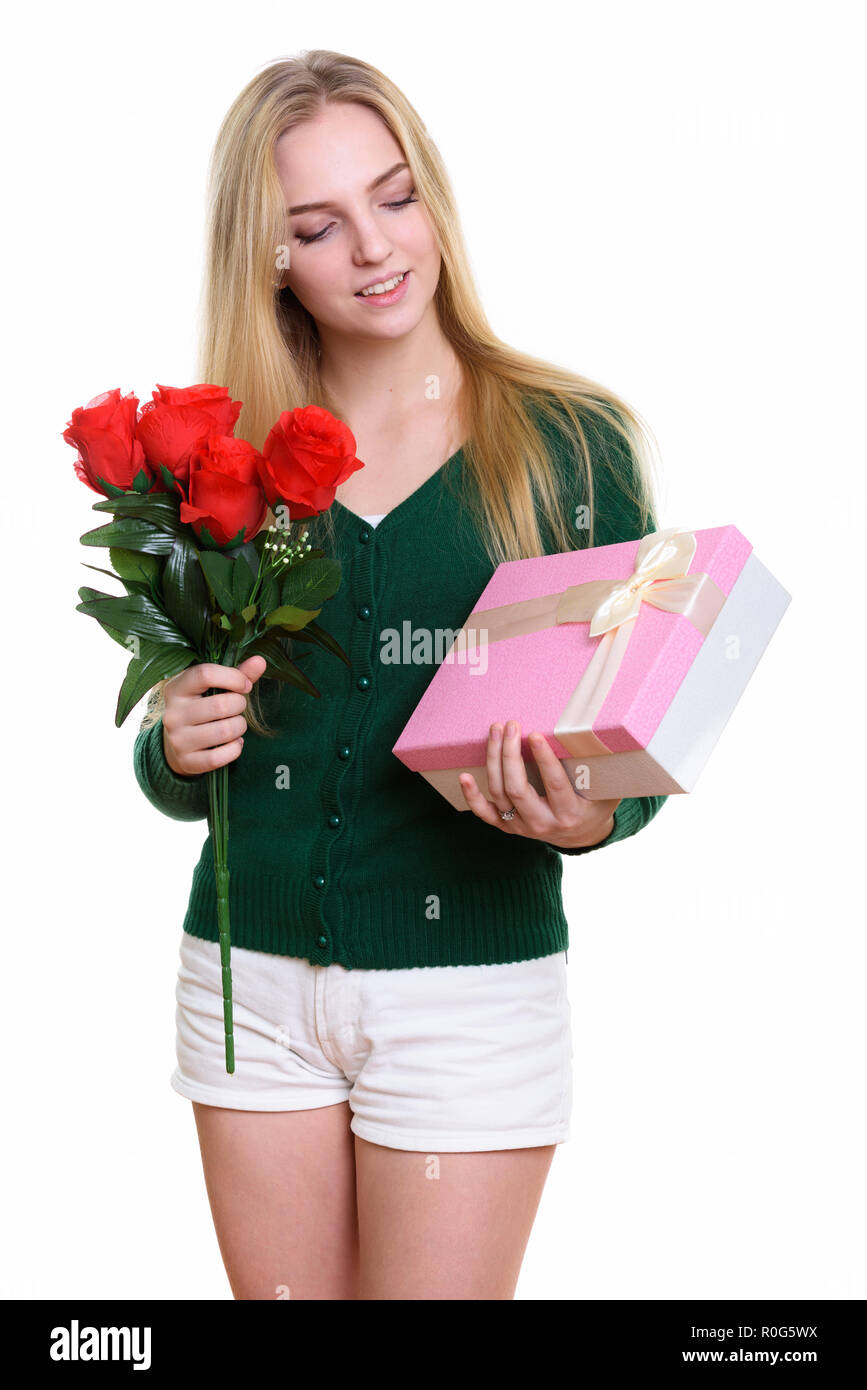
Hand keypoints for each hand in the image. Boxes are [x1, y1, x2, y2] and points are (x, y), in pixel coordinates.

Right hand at [161, 655, 267, 777]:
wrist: (175, 746)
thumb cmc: (200, 708)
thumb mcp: (211, 689)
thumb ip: (236, 674)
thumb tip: (260, 661)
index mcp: (176, 688)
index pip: (205, 674)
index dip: (233, 677)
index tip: (245, 685)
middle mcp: (173, 714)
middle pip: (221, 705)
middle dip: (240, 705)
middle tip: (238, 707)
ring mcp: (178, 739)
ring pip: (225, 731)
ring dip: (240, 727)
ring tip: (235, 725)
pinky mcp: (187, 761)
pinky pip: (222, 756)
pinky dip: (236, 748)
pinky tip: (233, 743)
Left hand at [459, 720, 620, 849]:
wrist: (582, 835)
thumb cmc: (595, 804)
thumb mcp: (607, 790)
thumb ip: (603, 768)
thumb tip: (602, 734)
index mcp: (569, 814)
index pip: (554, 785)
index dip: (544, 760)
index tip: (535, 735)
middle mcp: (543, 823)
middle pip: (518, 788)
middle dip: (511, 755)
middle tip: (512, 725)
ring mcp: (522, 826)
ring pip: (499, 793)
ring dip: (494, 760)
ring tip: (496, 731)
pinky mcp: (508, 826)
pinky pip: (484, 813)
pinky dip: (471, 796)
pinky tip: (464, 776)